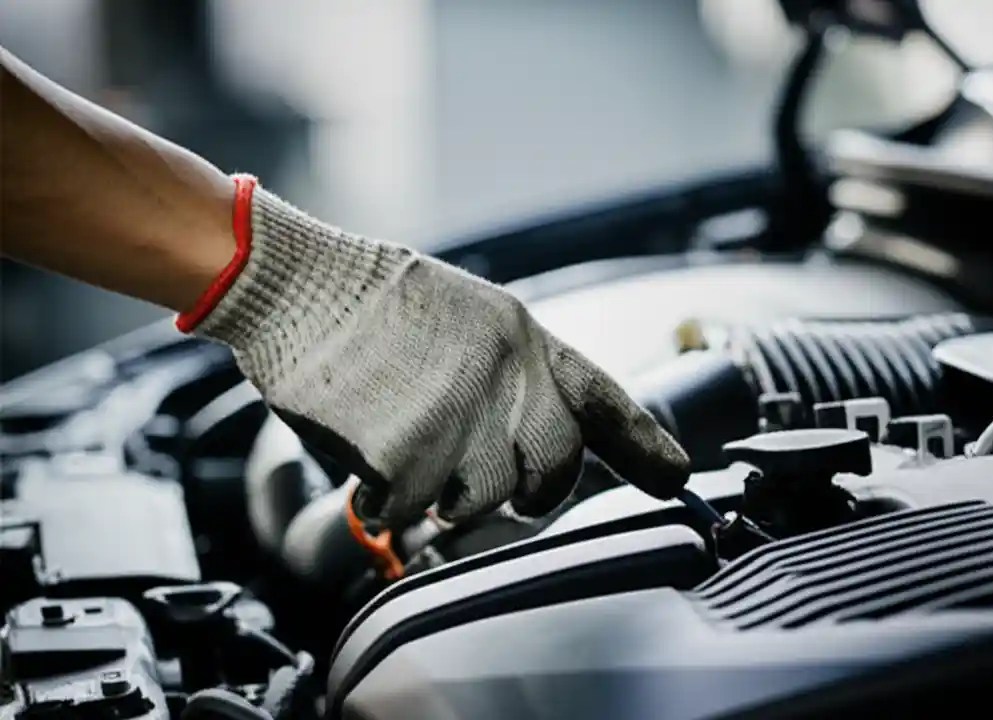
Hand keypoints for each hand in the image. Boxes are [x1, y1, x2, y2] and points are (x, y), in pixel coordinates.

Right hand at [181, 177, 688, 531]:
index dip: (645, 445)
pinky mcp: (408, 450)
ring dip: (445, 494)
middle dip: (531, 493)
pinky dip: (387, 498)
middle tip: (498, 492)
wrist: (296, 280)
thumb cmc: (372, 304)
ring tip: (409, 452)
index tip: (675, 478)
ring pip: (484, 499)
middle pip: (555, 468)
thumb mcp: (467, 317)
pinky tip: (367, 454)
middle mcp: (506, 374)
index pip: (603, 398)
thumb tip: (536, 439)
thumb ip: (512, 373)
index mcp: (523, 336)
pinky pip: (413, 509)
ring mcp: (461, 414)